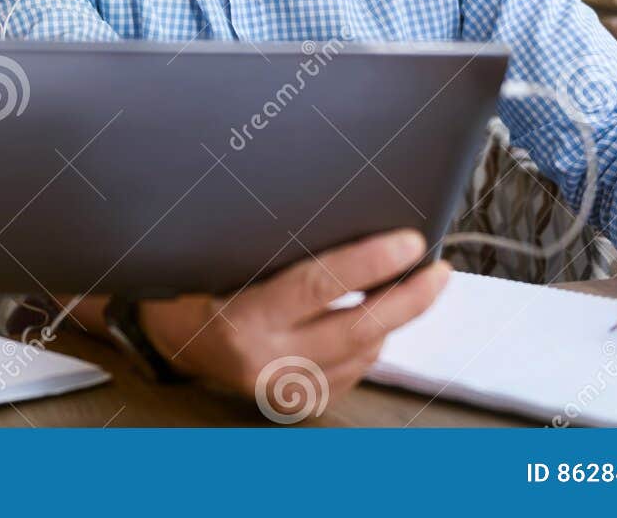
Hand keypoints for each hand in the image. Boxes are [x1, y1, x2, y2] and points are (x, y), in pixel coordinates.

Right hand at [137, 229, 449, 404]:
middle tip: (441, 270)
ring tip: (416, 285)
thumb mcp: (226, 256)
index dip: (369, 262)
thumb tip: (349, 210)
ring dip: (395, 318)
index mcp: (241, 317)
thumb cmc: (201, 281)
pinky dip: (372, 342)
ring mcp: (282, 389)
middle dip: (409, 299)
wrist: (175, 340)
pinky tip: (377, 316)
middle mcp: (264, 361)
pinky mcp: (296, 405)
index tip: (410, 241)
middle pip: (357, 329)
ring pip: (362, 354)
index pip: (317, 285)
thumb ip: (277, 246)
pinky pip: (353, 371)